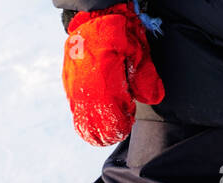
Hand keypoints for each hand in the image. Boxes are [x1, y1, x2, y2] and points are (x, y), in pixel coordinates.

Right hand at [62, 3, 164, 146]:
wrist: (95, 13)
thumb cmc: (120, 32)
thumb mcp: (139, 52)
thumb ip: (146, 77)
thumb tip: (154, 98)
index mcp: (103, 76)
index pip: (111, 117)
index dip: (121, 125)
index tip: (129, 118)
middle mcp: (84, 83)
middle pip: (92, 125)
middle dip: (109, 130)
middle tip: (122, 121)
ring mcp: (73, 83)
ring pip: (81, 118)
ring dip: (98, 124)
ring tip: (112, 116)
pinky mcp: (67, 81)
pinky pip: (76, 107)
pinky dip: (88, 113)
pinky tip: (101, 104)